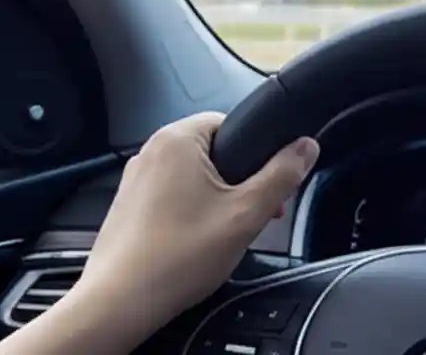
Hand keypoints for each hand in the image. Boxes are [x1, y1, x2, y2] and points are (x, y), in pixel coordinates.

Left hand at [0, 111, 318, 354]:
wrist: (121, 302)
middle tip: (250, 215)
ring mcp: (135, 179)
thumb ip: (281, 176)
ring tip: (222, 234)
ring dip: (215, 199)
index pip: (231, 123)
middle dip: (239, 181)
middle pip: (213, 152)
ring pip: (192, 176)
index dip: (257, 153)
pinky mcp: (128, 204)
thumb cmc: (176, 258)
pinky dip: (189, 213)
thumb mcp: (246, 215)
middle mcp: (151, 151)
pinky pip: (171, 196)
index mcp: (178, 139)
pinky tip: (196, 243)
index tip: (268, 184)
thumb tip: (305, 147)